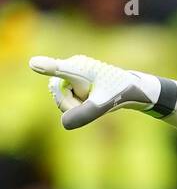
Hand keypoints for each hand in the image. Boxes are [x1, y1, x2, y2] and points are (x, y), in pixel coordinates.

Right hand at [29, 54, 158, 128]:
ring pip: (60, 96)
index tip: (33, 64)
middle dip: (69, 103)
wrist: (130, 88)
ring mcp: (72, 72)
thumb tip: (64, 124)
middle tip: (87, 102)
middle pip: (56, 91)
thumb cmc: (119, 93)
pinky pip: (66, 97)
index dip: (46, 67)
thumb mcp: (103, 106)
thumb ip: (84, 114)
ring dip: (73, 104)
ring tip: (91, 99)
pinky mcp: (73, 80)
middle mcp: (73, 66)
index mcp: (80, 68)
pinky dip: (75, 104)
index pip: (60, 69)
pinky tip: (88, 98)